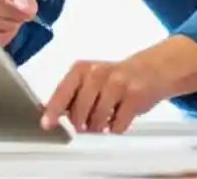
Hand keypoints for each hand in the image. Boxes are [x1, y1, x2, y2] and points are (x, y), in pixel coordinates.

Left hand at [41, 56, 169, 134]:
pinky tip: (118, 116)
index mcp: (82, 69)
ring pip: (97, 121)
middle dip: (80, 124)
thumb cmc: (113, 77)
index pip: (63, 91)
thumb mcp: (89, 78)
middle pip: (79, 112)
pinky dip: (116, 127)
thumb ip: (70, 94)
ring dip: (98, 127)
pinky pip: (117, 126)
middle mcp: (98, 74)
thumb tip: (48, 112)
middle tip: (85, 123)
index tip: (47, 124)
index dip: (54, 110)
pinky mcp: (134, 97)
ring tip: (104, 118)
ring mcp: (117, 85)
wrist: (149, 70)